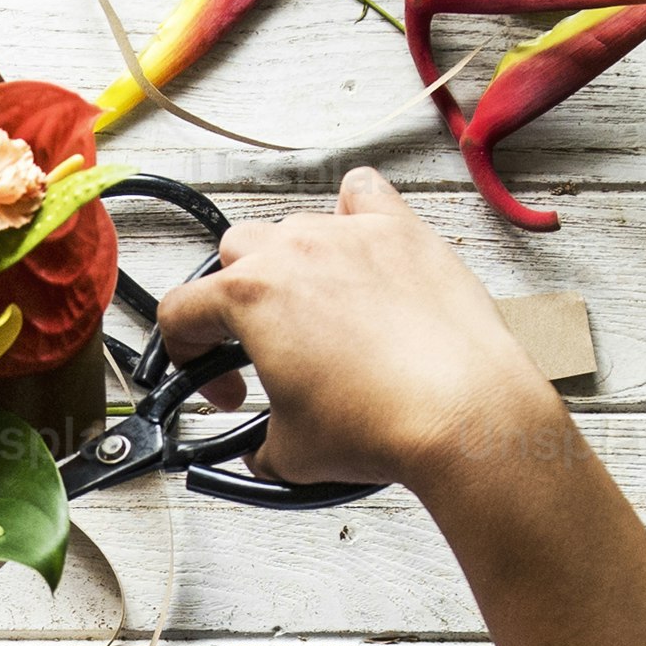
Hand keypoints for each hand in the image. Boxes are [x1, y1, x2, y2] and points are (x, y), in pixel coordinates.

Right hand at [146, 167, 565, 496]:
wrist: (462, 415)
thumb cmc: (384, 423)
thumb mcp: (292, 454)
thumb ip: (260, 443)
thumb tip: (266, 450)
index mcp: (249, 298)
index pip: (182, 310)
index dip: (189, 356)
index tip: (223, 388)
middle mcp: (294, 253)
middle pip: (235, 253)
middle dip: (238, 300)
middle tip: (265, 346)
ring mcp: (350, 235)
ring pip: (296, 226)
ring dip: (294, 262)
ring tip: (320, 309)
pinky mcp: (403, 233)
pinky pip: (364, 192)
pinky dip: (353, 211)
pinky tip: (359, 243)